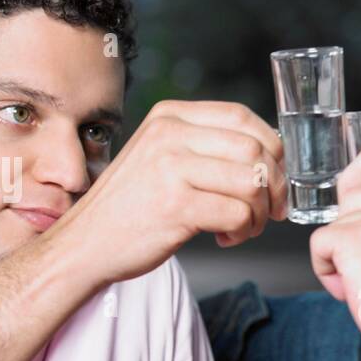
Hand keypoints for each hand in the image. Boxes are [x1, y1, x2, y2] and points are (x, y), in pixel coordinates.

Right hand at [54, 100, 286, 290]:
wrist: (84, 244)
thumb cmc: (130, 207)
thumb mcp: (160, 157)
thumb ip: (203, 147)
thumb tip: (266, 157)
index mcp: (170, 116)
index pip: (242, 117)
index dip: (272, 148)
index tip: (276, 176)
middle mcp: (169, 135)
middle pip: (254, 151)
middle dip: (275, 186)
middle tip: (271, 211)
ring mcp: (170, 168)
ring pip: (252, 183)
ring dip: (261, 213)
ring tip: (245, 227)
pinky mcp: (175, 206)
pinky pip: (238, 214)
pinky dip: (244, 231)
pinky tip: (227, 238)